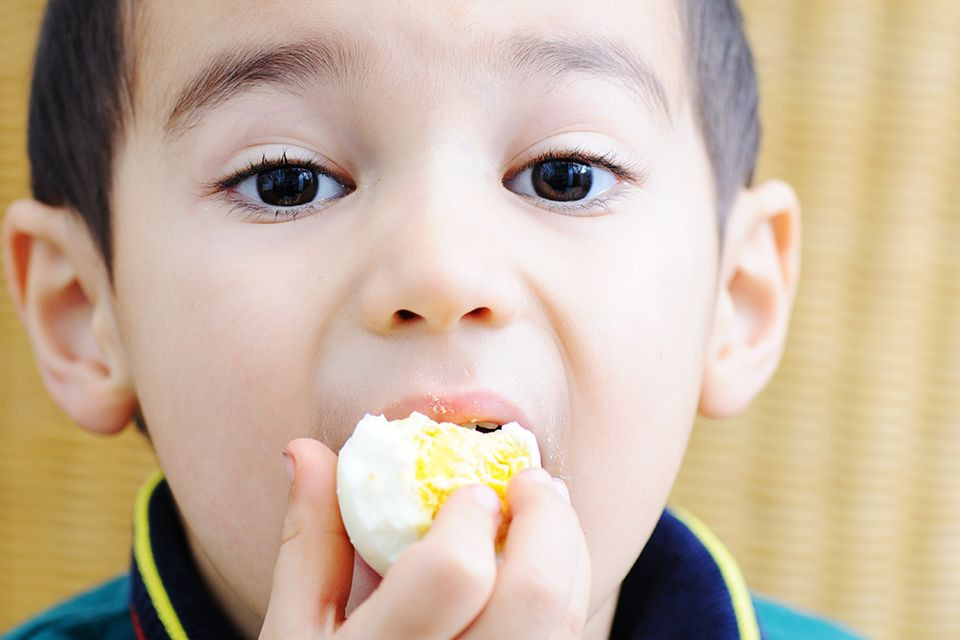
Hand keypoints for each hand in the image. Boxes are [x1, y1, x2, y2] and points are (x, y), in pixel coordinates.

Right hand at [259, 438, 590, 638]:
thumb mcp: (290, 632)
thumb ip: (310, 543)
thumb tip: (308, 451)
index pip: (453, 574)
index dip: (471, 516)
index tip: (469, 491)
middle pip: (534, 596)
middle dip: (547, 520)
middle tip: (531, 481)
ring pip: (564, 624)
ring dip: (569, 553)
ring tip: (545, 516)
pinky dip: (567, 597)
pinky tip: (543, 573)